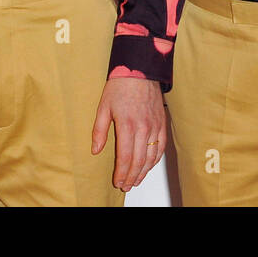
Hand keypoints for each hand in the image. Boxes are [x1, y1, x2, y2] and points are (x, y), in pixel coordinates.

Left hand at [91, 77, 165, 191]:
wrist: (140, 70)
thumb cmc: (120, 87)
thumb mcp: (103, 108)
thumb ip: (99, 131)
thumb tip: (96, 150)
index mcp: (127, 125)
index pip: (125, 157)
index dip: (121, 173)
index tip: (118, 182)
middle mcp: (143, 128)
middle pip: (139, 160)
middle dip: (132, 177)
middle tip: (126, 186)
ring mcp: (155, 126)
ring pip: (152, 156)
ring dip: (144, 171)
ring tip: (137, 180)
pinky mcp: (162, 122)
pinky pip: (161, 146)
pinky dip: (156, 159)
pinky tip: (149, 165)